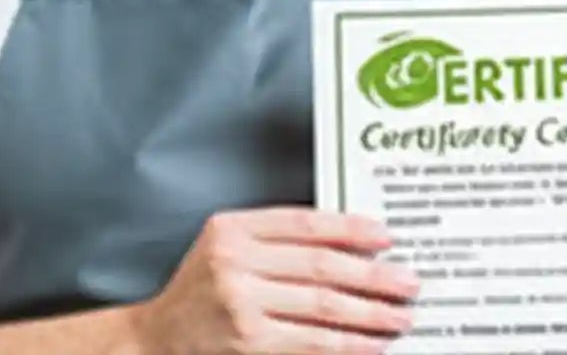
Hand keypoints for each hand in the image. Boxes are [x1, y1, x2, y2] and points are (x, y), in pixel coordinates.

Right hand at [130, 208, 419, 354]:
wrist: (158, 339)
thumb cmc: (201, 292)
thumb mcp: (227, 247)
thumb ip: (276, 239)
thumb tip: (352, 247)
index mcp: (232, 228)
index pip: (305, 223)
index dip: (351, 229)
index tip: (386, 237)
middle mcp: (234, 262)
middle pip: (321, 265)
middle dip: (373, 276)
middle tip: (408, 282)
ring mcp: (241, 305)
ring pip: (323, 306)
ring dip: (370, 314)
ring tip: (399, 316)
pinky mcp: (250, 343)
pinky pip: (313, 342)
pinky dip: (348, 344)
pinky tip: (371, 343)